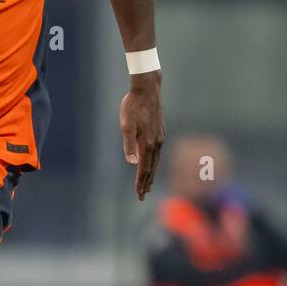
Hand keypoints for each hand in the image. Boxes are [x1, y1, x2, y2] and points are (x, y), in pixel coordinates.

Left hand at [120, 72, 163, 200]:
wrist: (148, 89)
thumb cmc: (133, 106)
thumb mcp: (125, 125)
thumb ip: (128, 144)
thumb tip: (131, 163)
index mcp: (146, 143)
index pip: (143, 169)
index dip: (140, 183)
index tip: (138, 195)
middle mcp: (156, 143)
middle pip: (152, 168)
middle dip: (146, 183)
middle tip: (142, 196)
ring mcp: (160, 137)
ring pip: (156, 161)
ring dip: (151, 174)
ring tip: (148, 184)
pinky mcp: (161, 132)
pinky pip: (158, 153)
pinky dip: (154, 162)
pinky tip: (152, 163)